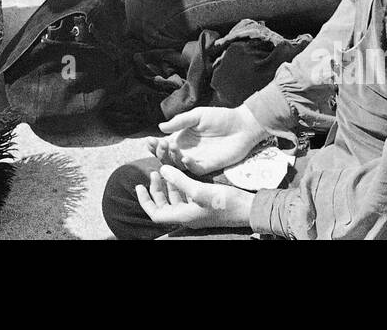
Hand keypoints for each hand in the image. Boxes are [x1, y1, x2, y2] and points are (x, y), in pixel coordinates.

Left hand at [135, 165, 254, 230]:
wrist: (248, 208)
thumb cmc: (224, 202)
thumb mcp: (199, 190)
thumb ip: (179, 180)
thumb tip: (161, 170)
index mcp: (183, 216)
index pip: (155, 214)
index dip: (145, 201)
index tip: (138, 186)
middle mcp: (187, 215)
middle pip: (163, 205)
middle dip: (156, 189)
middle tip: (154, 172)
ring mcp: (196, 210)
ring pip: (174, 199)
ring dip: (168, 186)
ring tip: (165, 169)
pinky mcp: (204, 204)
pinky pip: (186, 196)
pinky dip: (180, 185)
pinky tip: (181, 173)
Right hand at [145, 105, 266, 175]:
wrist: (242, 126)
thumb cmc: (220, 118)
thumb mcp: (197, 115)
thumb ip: (180, 122)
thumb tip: (160, 128)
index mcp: (182, 138)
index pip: (164, 145)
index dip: (155, 145)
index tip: (149, 141)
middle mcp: (186, 150)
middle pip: (167, 157)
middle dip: (160, 153)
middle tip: (160, 144)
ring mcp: (196, 160)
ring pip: (178, 165)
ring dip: (172, 158)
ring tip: (171, 146)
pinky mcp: (207, 167)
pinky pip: (194, 170)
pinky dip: (188, 165)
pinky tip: (185, 157)